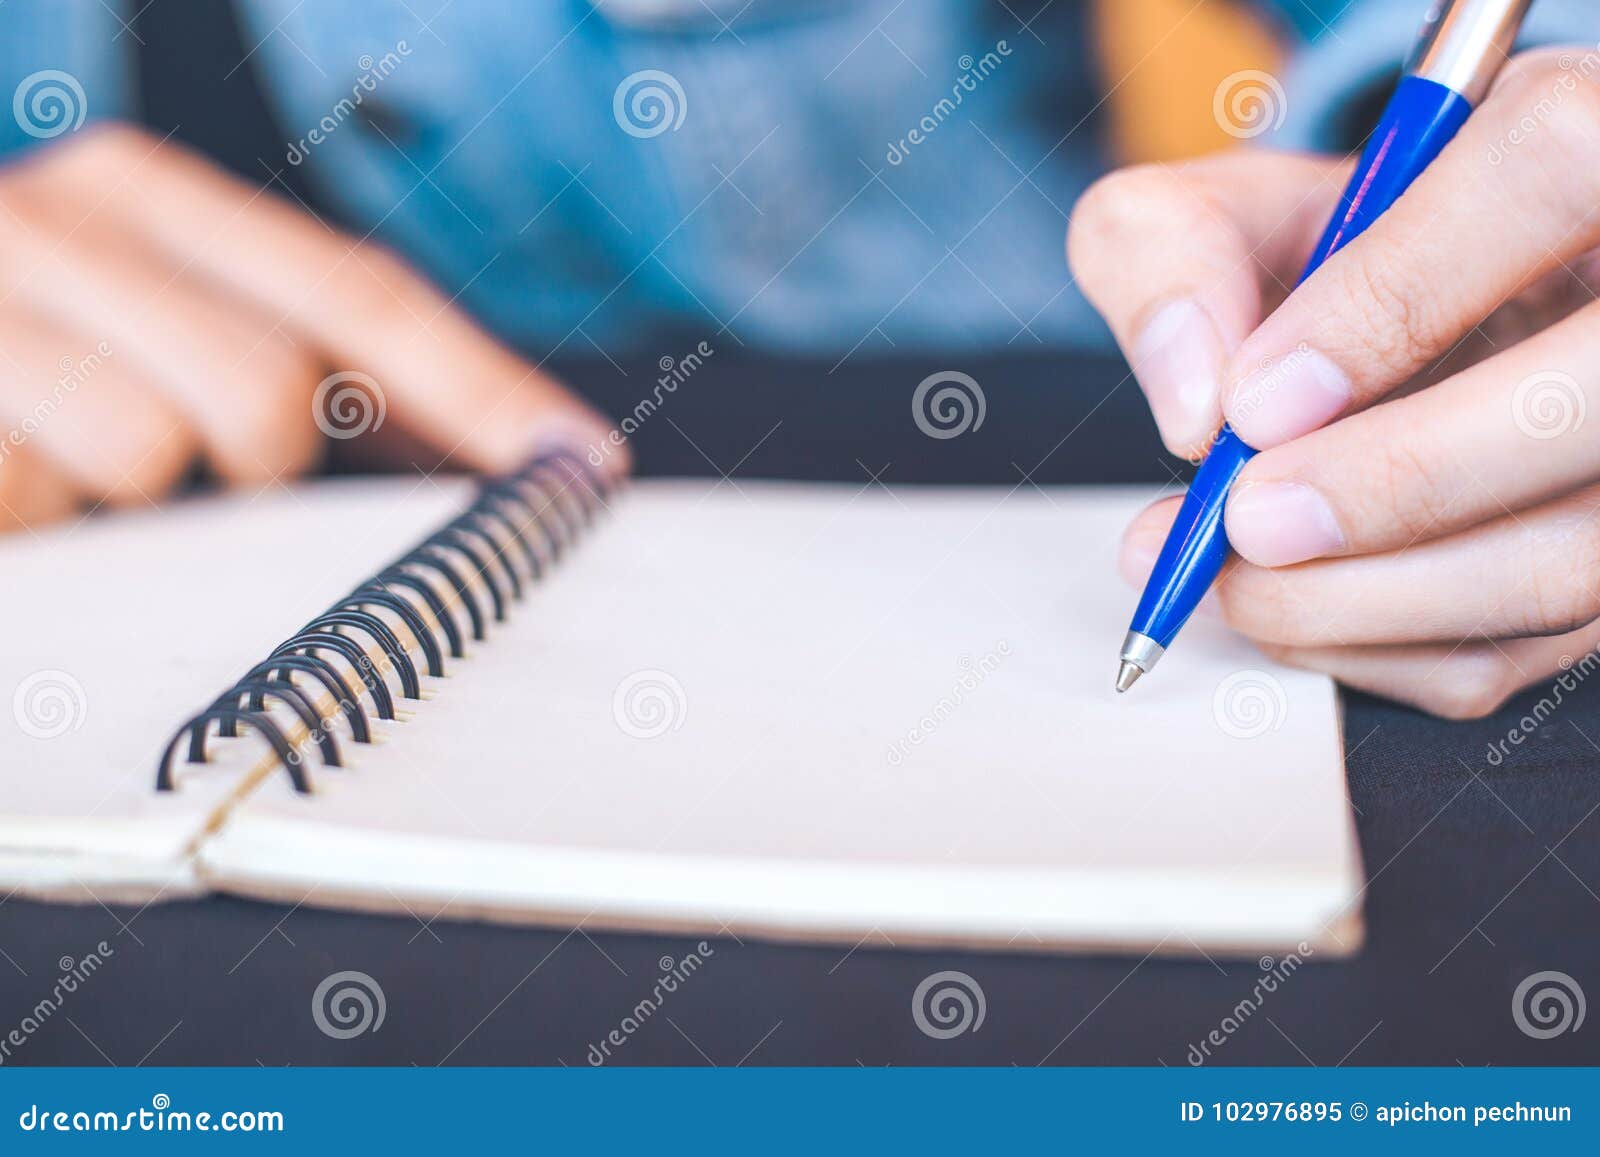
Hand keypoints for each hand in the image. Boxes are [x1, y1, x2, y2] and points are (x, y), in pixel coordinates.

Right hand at [0, 123, 622, 530]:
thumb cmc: (13, 380)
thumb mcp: (144, 337)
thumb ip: (282, 363)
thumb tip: (479, 454)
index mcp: (145, 199)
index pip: (361, 298)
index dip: (482, 389)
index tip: (579, 466)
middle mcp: (64, 217)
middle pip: (270, 391)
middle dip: (244, 469)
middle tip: (160, 469)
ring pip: (156, 447)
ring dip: (124, 499)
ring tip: (56, 472)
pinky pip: (41, 491)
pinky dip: (33, 518)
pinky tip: (7, 492)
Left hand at [1069, 49, 1599, 718]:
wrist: (1407, 329)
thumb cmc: (1326, 265)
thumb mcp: (1230, 214)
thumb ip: (1169, 249)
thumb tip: (1195, 399)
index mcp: (1581, 144)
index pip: (1545, 171)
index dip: (1394, 298)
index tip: (1252, 402)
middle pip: (1589, 401)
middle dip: (1395, 483)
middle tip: (1244, 521)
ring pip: (1566, 558)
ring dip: (1372, 596)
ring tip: (1233, 578)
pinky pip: (1518, 648)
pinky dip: (1383, 650)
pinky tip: (1289, 610)